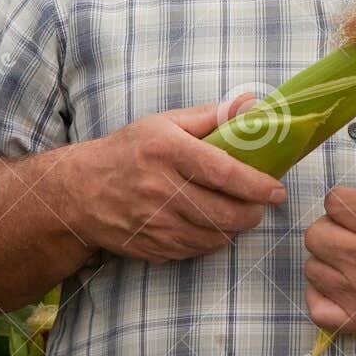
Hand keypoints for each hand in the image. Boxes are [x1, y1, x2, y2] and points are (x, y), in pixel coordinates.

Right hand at [69, 93, 287, 263]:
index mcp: (166, 151)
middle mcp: (159, 189)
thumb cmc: (129, 150)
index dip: (255, 184)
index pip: (222, 172)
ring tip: (238, 212)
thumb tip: (252, 104)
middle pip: (222, 212)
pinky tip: (212, 225)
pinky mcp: (151, 247)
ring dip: (234, 227)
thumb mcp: (166, 123)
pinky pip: (195, 251)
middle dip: (252, 211)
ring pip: (213, 236)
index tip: (277, 190)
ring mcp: (154, 223)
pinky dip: (211, 240)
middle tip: (261, 204)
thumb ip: (212, 115)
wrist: (79, 191)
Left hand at [302, 150, 355, 340]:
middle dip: (333, 226)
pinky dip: (322, 295)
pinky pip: (317, 308)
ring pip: (313, 268)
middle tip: (354, 230)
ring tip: (352, 256)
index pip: (334, 201)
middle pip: (316, 234)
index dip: (346, 199)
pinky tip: (342, 284)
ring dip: (328, 258)